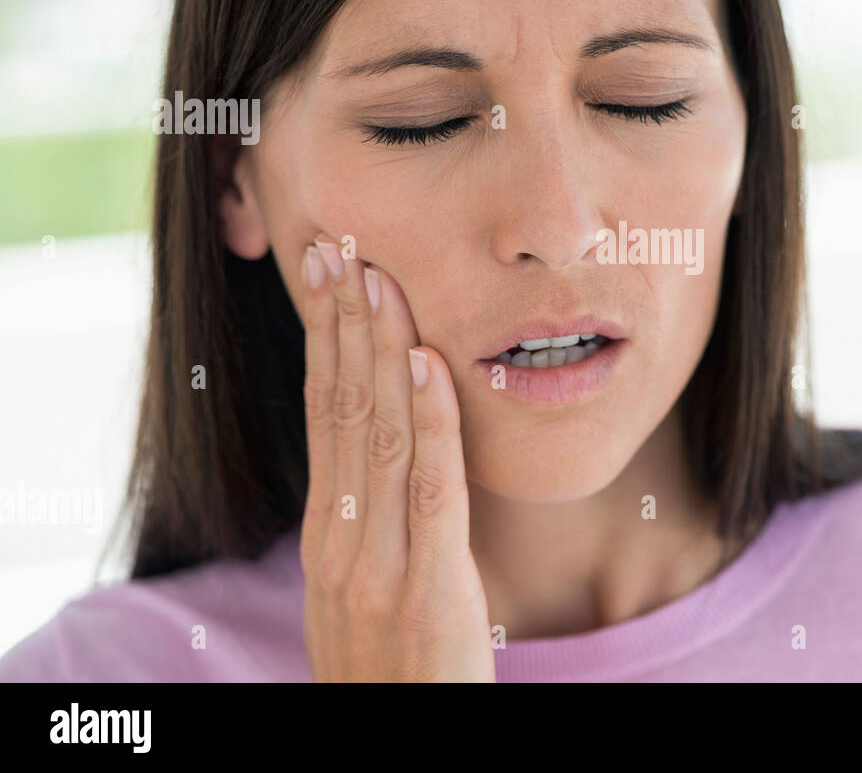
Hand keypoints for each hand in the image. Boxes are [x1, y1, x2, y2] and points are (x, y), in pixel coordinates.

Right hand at [297, 234, 494, 681]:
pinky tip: (429, 362)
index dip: (324, 340)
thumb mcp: (365, 585)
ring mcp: (376, 563)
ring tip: (379, 278)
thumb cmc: (394, 665)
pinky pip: (430, 487)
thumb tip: (399, 442)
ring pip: (376, 434)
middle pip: (339, 408)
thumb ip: (374, 518)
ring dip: (378, 348)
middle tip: (341, 247)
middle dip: (341, 322)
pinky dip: (431, 418)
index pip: (322, 415)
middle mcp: (338, 538)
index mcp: (324, 532)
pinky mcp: (426, 587)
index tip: (327, 275)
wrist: (397, 745)